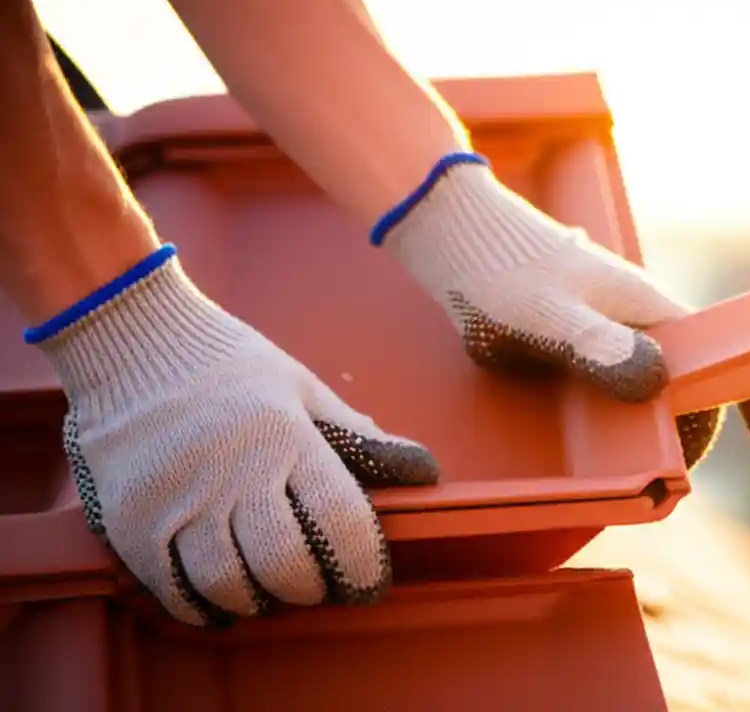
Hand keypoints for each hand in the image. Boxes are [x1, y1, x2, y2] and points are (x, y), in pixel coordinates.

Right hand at [36, 247, 437, 625]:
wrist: (135, 343)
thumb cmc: (232, 367)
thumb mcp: (302, 387)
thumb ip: (354, 434)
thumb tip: (417, 469)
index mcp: (285, 437)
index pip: (340, 518)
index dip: (362, 564)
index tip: (368, 581)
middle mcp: (232, 472)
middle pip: (284, 565)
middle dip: (310, 588)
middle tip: (316, 582)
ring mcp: (177, 500)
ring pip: (229, 586)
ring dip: (260, 599)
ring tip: (269, 585)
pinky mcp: (132, 522)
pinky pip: (174, 591)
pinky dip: (206, 606)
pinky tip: (223, 596)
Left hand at [375, 154, 749, 467]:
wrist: (460, 242)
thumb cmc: (504, 275)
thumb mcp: (549, 316)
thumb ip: (598, 347)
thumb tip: (656, 382)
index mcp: (652, 312)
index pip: (725, 352)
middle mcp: (644, 326)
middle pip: (691, 387)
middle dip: (692, 432)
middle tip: (662, 476)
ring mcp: (616, 338)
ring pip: (655, 394)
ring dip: (654, 433)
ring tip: (628, 471)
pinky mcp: (587, 350)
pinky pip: (620, 392)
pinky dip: (622, 424)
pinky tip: (596, 448)